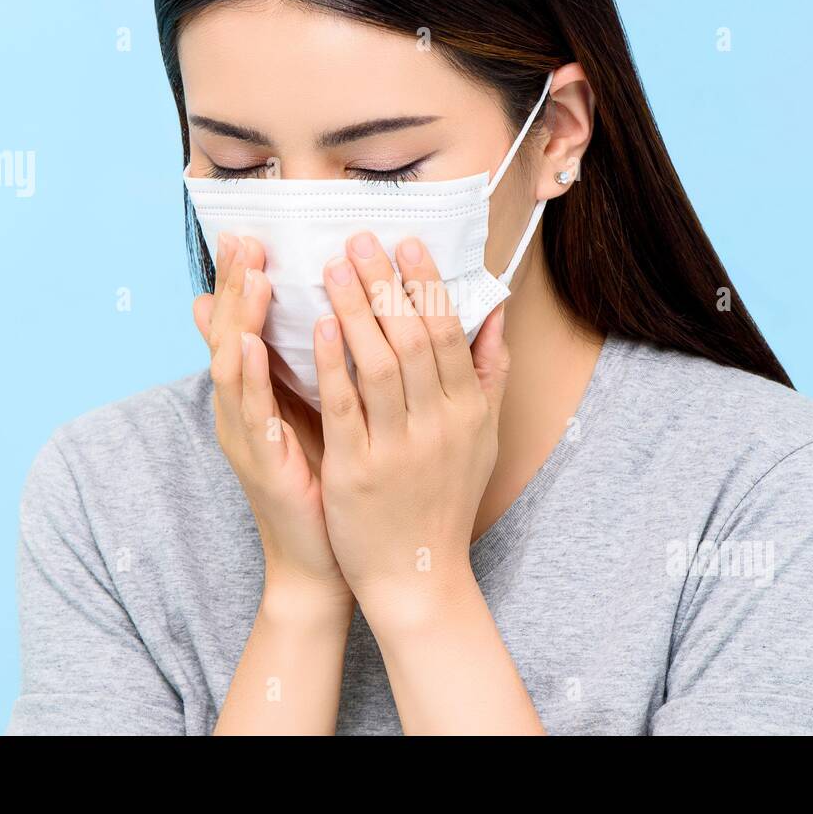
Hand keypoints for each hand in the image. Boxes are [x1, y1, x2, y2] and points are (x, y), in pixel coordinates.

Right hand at [194, 232, 349, 606]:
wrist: (323, 560)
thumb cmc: (328, 482)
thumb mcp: (322, 412)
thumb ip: (323, 366)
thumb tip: (335, 316)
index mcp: (259, 395)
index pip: (246, 324)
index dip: (245, 279)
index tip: (252, 231)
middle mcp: (243, 410)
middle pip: (230, 334)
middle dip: (237, 284)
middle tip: (244, 237)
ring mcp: (246, 437)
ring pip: (233, 365)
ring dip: (241, 317)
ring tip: (251, 273)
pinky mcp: (260, 464)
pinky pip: (251, 414)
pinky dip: (248, 375)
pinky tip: (251, 343)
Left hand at [312, 232, 510, 631]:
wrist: (417, 575)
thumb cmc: (444, 500)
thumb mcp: (482, 438)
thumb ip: (487, 372)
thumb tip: (493, 310)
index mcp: (468, 412)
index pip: (450, 334)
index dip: (427, 285)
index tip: (406, 243)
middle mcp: (438, 425)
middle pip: (414, 339)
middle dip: (386, 284)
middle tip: (360, 239)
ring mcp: (397, 448)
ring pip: (379, 364)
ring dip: (356, 310)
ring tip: (332, 267)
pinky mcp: (357, 470)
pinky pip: (345, 405)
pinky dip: (332, 362)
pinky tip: (318, 324)